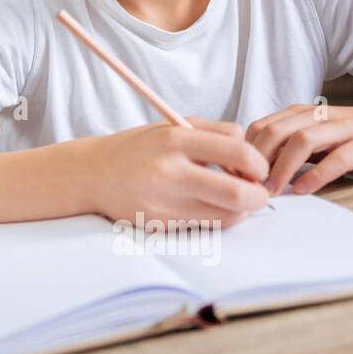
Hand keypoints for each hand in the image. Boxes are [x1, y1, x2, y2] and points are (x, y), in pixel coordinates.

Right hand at [83, 117, 270, 226]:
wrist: (93, 173)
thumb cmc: (140, 148)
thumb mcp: (173, 127)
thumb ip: (216, 134)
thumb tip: (253, 158)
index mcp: (175, 139)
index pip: (239, 153)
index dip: (259, 164)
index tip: (257, 168)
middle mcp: (169, 171)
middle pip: (237, 194)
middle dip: (258, 196)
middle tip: (258, 192)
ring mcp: (163, 202)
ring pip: (226, 216)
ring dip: (241, 210)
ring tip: (232, 198)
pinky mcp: (160, 224)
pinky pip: (206, 226)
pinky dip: (218, 218)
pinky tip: (208, 206)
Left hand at [245, 101, 352, 195]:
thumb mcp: (318, 137)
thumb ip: (290, 148)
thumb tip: (253, 171)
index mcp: (302, 114)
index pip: (261, 127)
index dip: (243, 152)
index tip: (234, 177)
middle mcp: (320, 117)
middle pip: (276, 130)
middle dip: (256, 159)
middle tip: (248, 186)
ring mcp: (345, 128)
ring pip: (303, 139)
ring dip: (282, 167)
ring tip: (271, 190)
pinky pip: (338, 157)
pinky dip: (318, 174)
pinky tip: (304, 189)